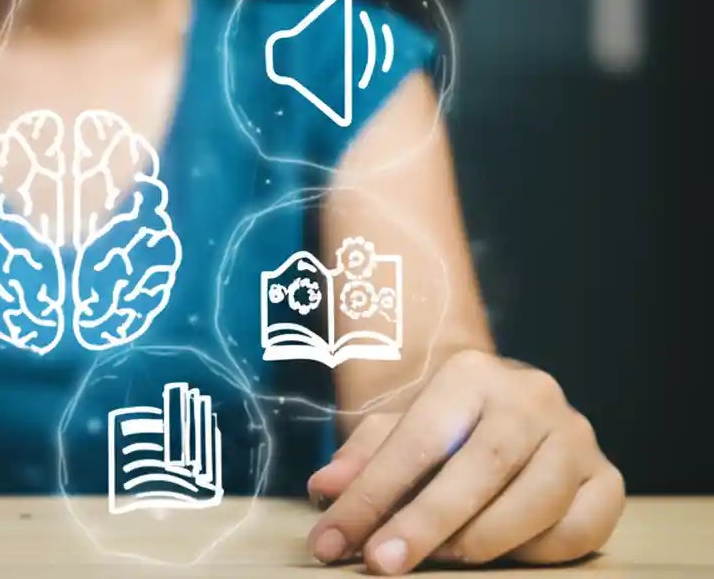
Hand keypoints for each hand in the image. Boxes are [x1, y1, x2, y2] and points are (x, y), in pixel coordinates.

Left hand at [306, 350, 624, 574]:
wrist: (509, 411)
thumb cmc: (444, 428)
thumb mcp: (396, 431)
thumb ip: (361, 460)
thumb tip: (326, 488)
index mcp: (471, 374)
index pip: (416, 441)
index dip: (371, 496)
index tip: (331, 542)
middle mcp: (532, 397)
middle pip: (480, 468)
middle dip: (423, 523)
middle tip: (380, 563)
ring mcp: (577, 437)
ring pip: (534, 501)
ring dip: (478, 541)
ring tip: (437, 560)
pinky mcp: (608, 480)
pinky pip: (578, 530)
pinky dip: (536, 552)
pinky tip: (501, 554)